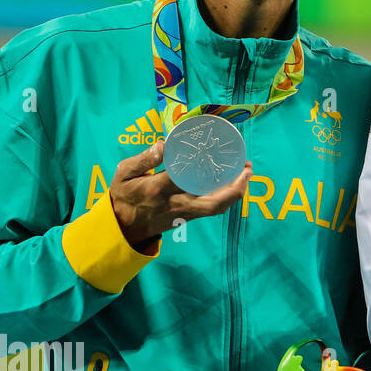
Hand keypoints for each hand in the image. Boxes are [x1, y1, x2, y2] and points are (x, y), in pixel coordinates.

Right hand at [109, 140, 251, 249]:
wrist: (123, 227)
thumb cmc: (124, 195)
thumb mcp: (124, 174)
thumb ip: (143, 159)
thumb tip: (163, 144)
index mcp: (158, 189)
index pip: (183, 176)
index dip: (201, 161)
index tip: (214, 145)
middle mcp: (176, 203)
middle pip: (213, 202)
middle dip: (235, 187)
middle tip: (247, 167)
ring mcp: (185, 213)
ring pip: (217, 208)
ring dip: (236, 192)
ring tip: (246, 172)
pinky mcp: (189, 218)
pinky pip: (213, 209)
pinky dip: (227, 197)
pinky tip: (234, 182)